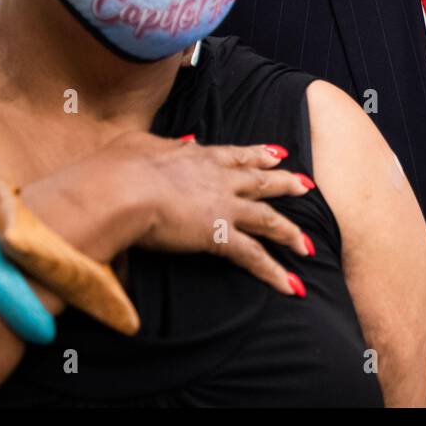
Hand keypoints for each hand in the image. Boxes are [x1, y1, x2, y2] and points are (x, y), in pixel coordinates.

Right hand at [35, 133, 310, 295]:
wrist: (120, 189)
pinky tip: (292, 285)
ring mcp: (223, 207)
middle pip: (261, 182)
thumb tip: (178, 140)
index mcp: (198, 157)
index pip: (236, 156)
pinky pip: (254, 256)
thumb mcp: (139, 144)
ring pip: (267, 219)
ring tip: (307, 244)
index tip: (278, 154)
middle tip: (306, 185)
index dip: (258, 155)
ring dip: (290, 232)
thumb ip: (163, 144)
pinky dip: (274, 272)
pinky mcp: (219, 235)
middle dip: (285, 184)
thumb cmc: (117, 168)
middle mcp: (218, 180)